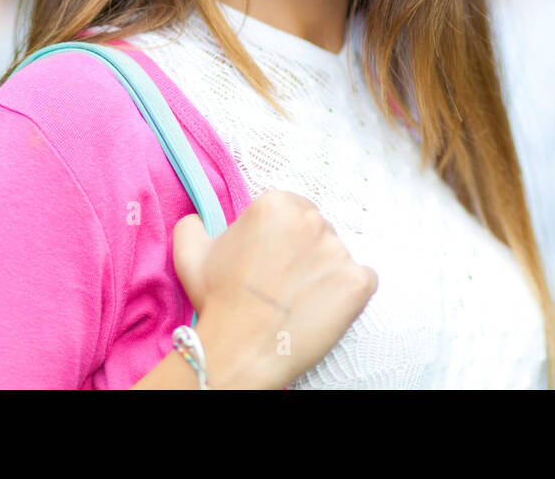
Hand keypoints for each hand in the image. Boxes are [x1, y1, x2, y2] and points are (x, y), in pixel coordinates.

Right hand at [172, 189, 376, 388]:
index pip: (291, 210)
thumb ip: (194, 224)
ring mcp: (339, 251)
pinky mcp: (358, 282)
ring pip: (338, 255)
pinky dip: (349, 294)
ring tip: (299, 300)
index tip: (269, 261)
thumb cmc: (217, 302)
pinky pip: (364, 280)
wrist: (239, 350)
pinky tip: (324, 308)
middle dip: (303, 252)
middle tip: (282, 283)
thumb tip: (199, 218)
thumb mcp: (190, 254)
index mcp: (275, 204)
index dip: (279, 238)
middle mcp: (311, 220)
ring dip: (324, 273)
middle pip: (317, 229)